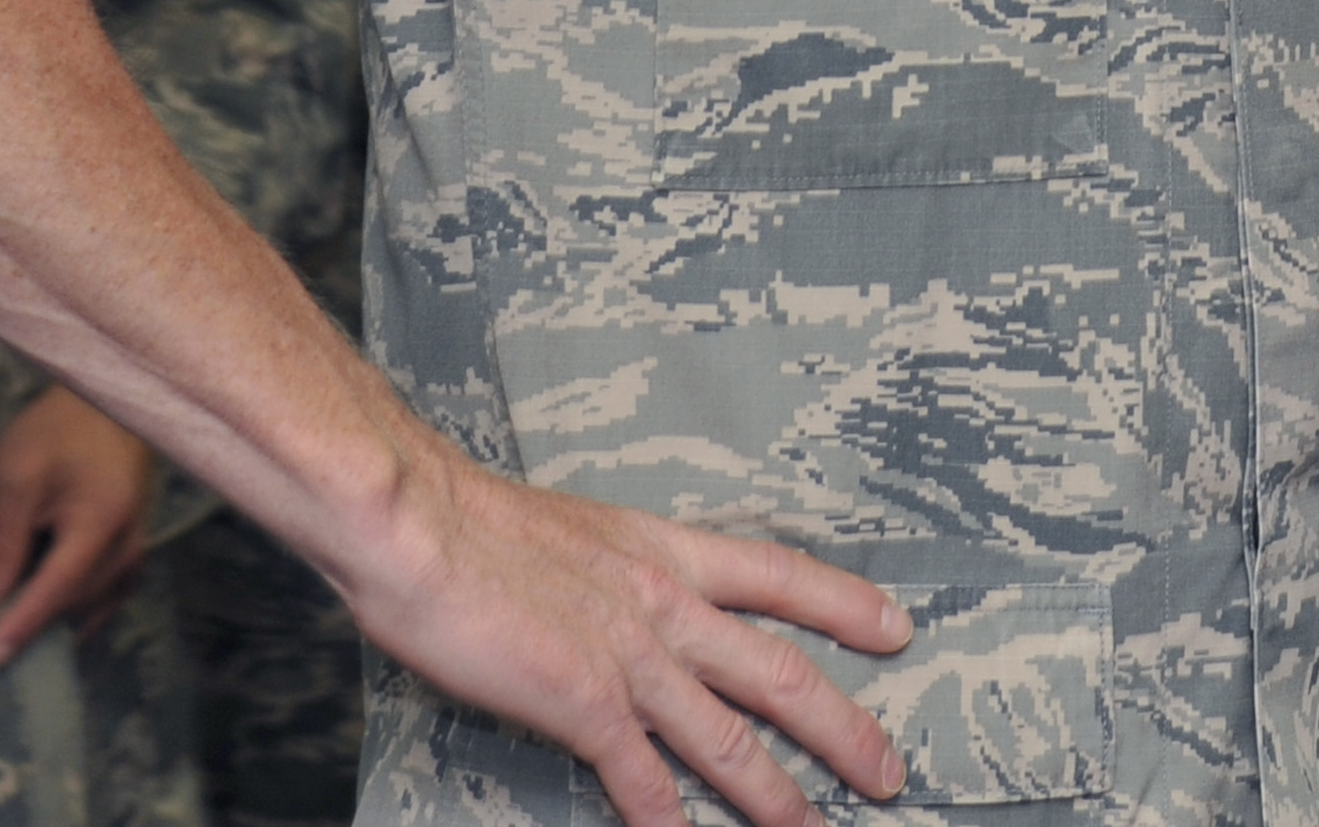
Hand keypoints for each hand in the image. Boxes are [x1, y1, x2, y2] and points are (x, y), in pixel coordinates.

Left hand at [0, 386, 158, 666]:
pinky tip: (69, 616)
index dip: (20, 629)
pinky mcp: (138, 530)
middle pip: (81, 601)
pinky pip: (119, 583)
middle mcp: (127, 539)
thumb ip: (0, 547)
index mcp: (99, 525)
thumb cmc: (56, 431)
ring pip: (103, 598)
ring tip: (28, 644)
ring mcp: (138, 536)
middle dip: (40, 631)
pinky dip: (92, 605)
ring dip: (66, 623)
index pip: (55, 592)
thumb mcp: (15, 480)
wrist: (107, 394)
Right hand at [338, 447, 915, 826]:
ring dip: (775, 793)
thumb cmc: (476, 522)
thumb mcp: (577, 530)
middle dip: (843, 727)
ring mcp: (630, 658)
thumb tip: (622, 598)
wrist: (421, 523)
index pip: (780, 575)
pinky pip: (640, 777)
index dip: (846, 604)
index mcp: (665, 552)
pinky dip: (667, 820)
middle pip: (778, 672)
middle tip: (890, 770)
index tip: (898, 627)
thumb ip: (614, 570)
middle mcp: (665, 605)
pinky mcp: (583, 702)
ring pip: (726, 736)